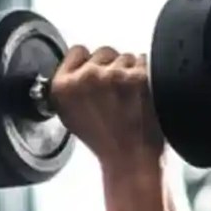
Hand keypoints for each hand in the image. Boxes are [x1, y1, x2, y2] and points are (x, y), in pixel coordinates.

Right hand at [51, 46, 164, 169]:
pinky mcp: (139, 76)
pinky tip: (143, 97)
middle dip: (111, 67)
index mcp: (63, 87)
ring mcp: (114, 75)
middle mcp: (86, 78)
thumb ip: (70, 87)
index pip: (77, 51)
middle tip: (116, 95)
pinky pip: (145, 62)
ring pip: (126, 57)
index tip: (97, 76)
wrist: (131, 159)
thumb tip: (77, 67)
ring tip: (130, 100)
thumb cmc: (105, 142)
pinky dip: (147, 75)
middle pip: (103, 52)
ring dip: (130, 72)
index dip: (88, 63)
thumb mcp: (70, 117)